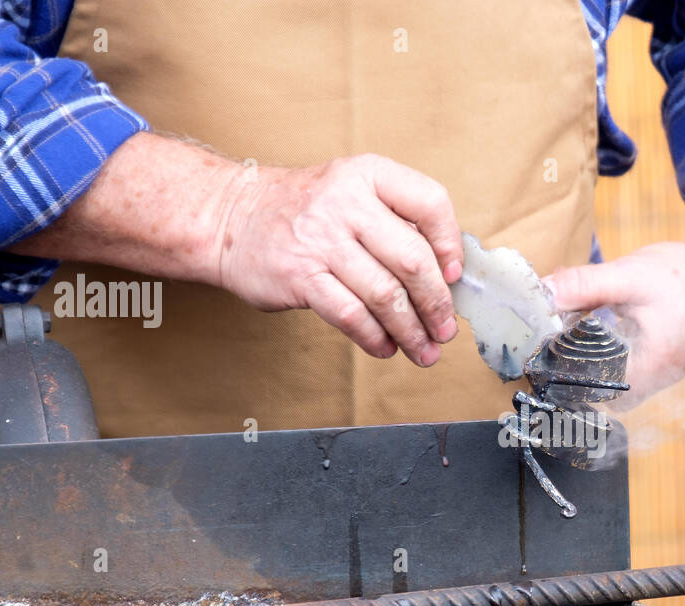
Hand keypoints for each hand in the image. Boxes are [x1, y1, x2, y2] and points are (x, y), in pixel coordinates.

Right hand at [216, 154, 463, 365]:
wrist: (230, 216)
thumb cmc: (304, 211)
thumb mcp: (352, 192)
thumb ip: (394, 221)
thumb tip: (445, 276)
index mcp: (368, 174)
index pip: (429, 203)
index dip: (450, 244)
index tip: (454, 277)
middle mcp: (345, 201)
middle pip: (411, 259)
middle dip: (435, 303)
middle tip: (445, 330)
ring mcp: (320, 239)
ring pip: (383, 295)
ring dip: (410, 331)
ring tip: (423, 351)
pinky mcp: (299, 275)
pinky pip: (350, 315)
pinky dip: (374, 337)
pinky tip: (385, 348)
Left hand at [544, 163, 684, 404]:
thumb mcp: (633, 278)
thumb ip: (586, 286)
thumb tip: (541, 292)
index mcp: (633, 379)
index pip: (566, 388)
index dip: (538, 365)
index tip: (518, 340)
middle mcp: (634, 391)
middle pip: (571, 386)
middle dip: (546, 360)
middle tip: (523, 331)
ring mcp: (637, 385)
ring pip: (583, 379)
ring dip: (562, 355)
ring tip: (545, 325)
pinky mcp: (637, 372)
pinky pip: (596, 370)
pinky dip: (580, 349)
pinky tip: (570, 323)